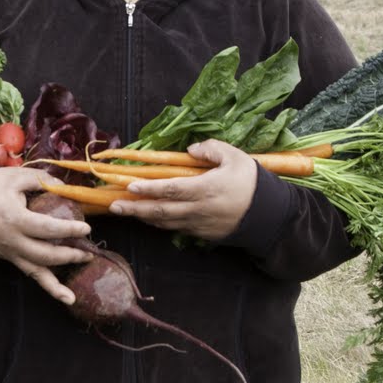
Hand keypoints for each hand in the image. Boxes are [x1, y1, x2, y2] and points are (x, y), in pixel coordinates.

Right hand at [0, 166, 91, 304]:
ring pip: (39, 272)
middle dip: (71, 254)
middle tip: (89, 250)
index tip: (86, 228)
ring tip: (83, 270)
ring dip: (64, 276)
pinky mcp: (11, 259)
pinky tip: (66, 297)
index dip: (68, 229)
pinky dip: (50, 287)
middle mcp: (13, 241)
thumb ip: (41, 180)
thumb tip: (64, 187)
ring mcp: (11, 253)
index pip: (46, 228)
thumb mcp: (14, 176)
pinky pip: (32, 275)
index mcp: (15, 219)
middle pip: (46, 254)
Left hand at [107, 139, 257, 239]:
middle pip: (159, 211)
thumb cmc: (252, 182)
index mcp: (205, 189)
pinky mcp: (200, 233)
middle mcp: (197, 209)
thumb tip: (191, 149)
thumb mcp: (236, 157)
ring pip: (163, 222)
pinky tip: (146, 217)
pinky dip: (157, 222)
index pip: (170, 190)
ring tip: (123, 210)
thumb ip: (212, 149)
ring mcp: (197, 224)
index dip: (149, 189)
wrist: (269, 215)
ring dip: (141, 217)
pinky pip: (173, 228)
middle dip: (134, 209)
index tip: (131, 186)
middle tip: (113, 206)